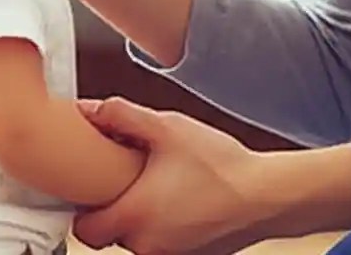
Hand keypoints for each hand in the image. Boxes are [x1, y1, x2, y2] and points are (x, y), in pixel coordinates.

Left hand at [73, 98, 271, 254]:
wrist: (268, 195)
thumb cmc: (221, 165)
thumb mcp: (168, 128)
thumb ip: (121, 115)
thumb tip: (89, 110)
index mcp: (133, 218)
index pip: (83, 230)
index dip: (83, 207)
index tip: (94, 184)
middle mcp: (147, 246)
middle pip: (110, 233)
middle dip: (115, 206)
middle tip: (131, 175)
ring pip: (138, 239)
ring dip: (142, 216)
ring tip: (162, 184)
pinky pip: (164, 244)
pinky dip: (166, 226)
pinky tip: (182, 199)